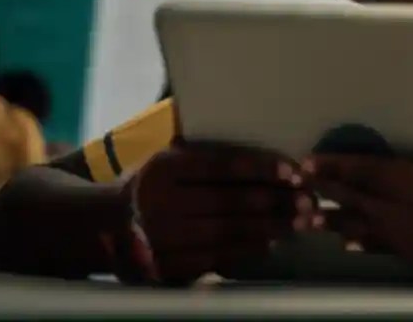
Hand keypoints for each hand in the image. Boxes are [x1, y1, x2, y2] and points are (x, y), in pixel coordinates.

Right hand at [122, 142, 321, 283]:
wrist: (103, 226)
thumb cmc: (151, 185)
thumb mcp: (168, 159)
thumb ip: (206, 155)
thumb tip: (260, 149)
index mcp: (163, 169)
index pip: (222, 166)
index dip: (261, 168)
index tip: (293, 171)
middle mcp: (160, 202)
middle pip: (230, 201)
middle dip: (275, 201)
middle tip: (310, 200)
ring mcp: (162, 237)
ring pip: (228, 231)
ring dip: (270, 227)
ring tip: (301, 222)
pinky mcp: (166, 264)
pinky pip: (216, 256)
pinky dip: (248, 248)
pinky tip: (271, 242)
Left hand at [306, 68, 412, 282]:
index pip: (374, 175)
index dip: (340, 166)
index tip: (310, 161)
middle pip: (361, 202)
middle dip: (328, 190)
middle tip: (295, 183)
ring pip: (367, 228)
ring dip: (337, 219)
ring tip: (308, 215)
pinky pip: (386, 249)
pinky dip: (364, 241)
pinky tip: (351, 243)